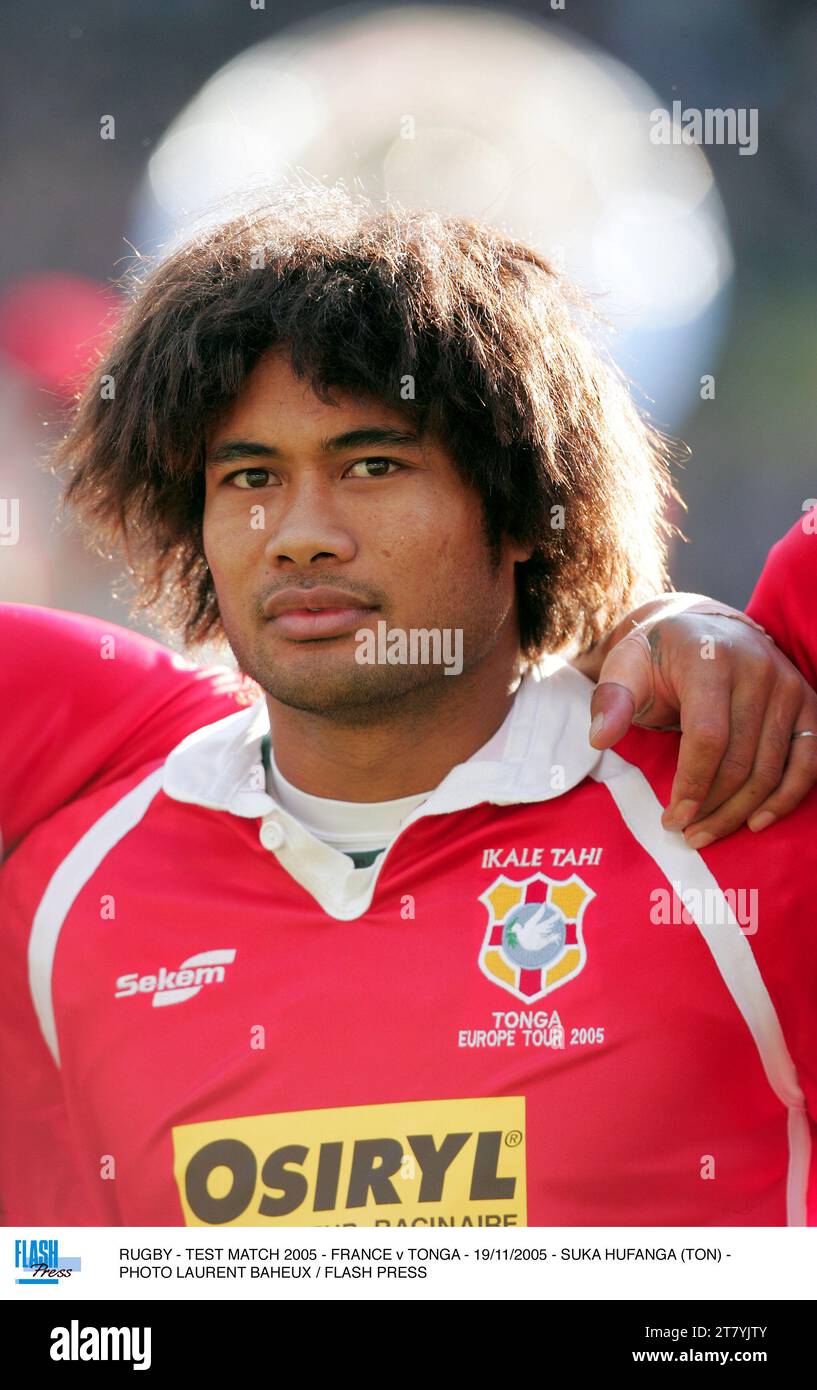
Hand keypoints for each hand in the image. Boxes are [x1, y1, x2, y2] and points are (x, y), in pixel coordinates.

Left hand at [585, 605, 816, 843]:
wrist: (704, 628)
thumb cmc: (659, 656)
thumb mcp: (626, 667)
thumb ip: (612, 699)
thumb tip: (600, 737)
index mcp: (710, 658)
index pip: (708, 736)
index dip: (692, 783)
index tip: (672, 817)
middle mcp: (757, 668)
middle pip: (741, 759)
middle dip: (712, 806)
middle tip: (686, 833)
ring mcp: (787, 685)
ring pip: (771, 767)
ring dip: (741, 811)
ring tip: (708, 833)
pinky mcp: (806, 701)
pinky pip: (808, 759)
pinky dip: (786, 796)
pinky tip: (758, 820)